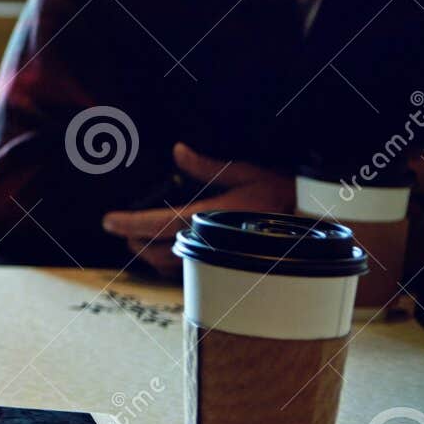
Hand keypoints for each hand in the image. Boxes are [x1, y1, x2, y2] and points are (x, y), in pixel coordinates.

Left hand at [101, 142, 294, 275]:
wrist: (316, 227)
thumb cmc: (282, 196)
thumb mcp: (244, 173)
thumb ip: (206, 166)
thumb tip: (178, 150)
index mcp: (211, 218)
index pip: (158, 223)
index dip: (129, 223)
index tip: (107, 221)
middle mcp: (211, 244)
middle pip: (157, 252)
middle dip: (134, 241)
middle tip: (119, 228)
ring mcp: (219, 262)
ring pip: (171, 267)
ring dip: (149, 255)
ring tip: (136, 240)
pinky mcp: (227, 271)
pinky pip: (189, 274)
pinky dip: (171, 264)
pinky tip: (166, 250)